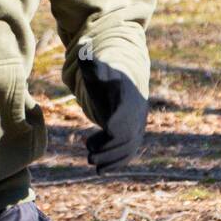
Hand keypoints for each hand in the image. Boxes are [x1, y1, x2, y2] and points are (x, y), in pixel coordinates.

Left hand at [78, 56, 148, 173]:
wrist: (123, 84)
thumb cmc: (105, 76)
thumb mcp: (96, 69)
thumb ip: (90, 62)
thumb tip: (83, 49)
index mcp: (129, 98)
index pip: (127, 116)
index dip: (118, 126)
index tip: (106, 130)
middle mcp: (137, 114)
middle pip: (127, 137)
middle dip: (109, 149)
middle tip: (89, 155)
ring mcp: (137, 127)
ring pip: (129, 148)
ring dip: (110, 159)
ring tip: (91, 162)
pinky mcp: (132, 137)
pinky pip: (128, 154)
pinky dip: (115, 164)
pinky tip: (100, 171)